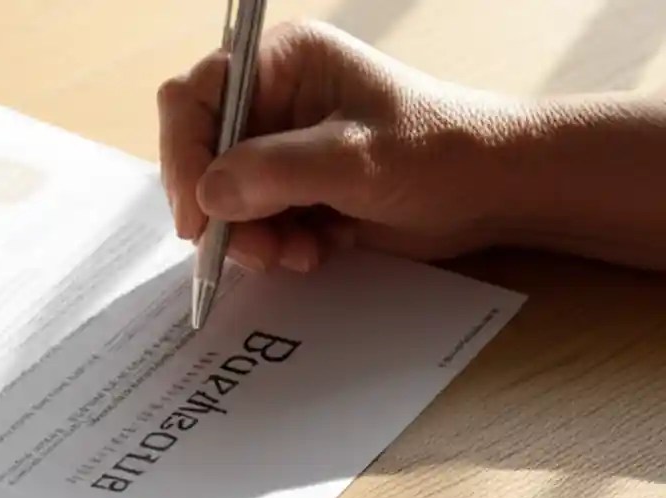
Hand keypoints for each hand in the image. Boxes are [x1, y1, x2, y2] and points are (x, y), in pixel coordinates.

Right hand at [159, 21, 513, 272]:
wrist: (493, 191)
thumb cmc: (439, 153)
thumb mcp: (356, 159)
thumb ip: (275, 172)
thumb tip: (207, 195)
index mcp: (282, 63)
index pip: (194, 98)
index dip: (184, 156)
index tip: (198, 217)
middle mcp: (272, 99)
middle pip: (200, 153)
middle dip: (221, 209)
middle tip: (252, 250)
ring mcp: (280, 146)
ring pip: (222, 198)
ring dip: (250, 236)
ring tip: (295, 253)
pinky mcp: (292, 188)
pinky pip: (251, 221)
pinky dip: (271, 245)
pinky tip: (313, 251)